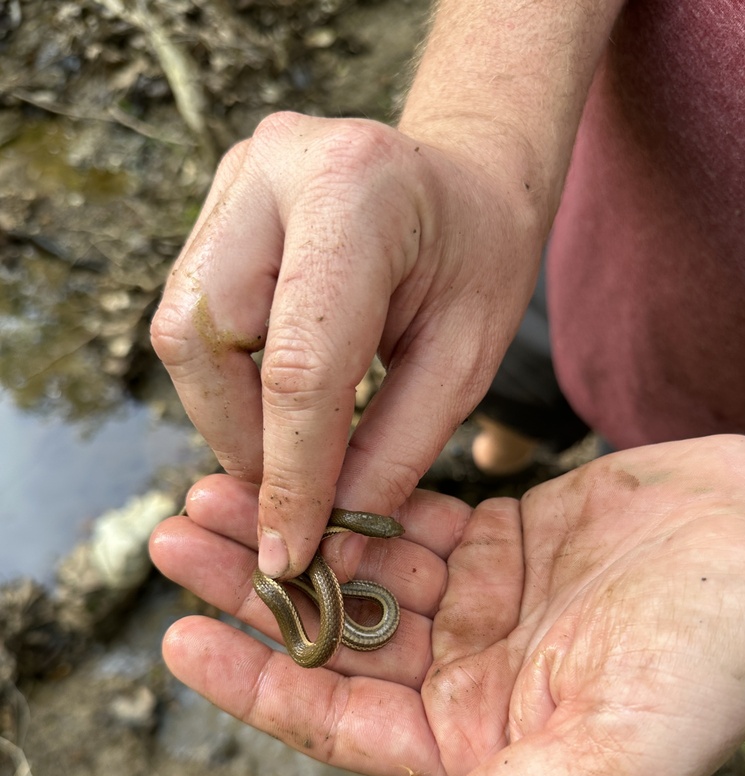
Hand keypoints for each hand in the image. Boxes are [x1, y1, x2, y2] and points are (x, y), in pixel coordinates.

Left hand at [149, 435, 744, 775]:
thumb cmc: (713, 663)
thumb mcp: (607, 761)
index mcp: (474, 744)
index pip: (335, 719)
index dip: (254, 680)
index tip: (179, 637)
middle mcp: (465, 676)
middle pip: (331, 633)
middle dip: (252, 586)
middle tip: (176, 537)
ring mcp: (482, 605)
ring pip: (360, 567)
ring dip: (292, 530)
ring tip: (215, 488)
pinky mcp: (504, 540)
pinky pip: (411, 517)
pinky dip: (359, 494)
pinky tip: (308, 465)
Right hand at [151, 111, 544, 578]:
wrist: (466, 180)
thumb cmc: (480, 266)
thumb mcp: (463, 363)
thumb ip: (391, 453)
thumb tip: (323, 547)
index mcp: (355, 193)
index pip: (300, 365)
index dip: (290, 474)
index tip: (289, 556)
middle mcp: (273, 168)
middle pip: (206, 338)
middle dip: (241, 440)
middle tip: (288, 499)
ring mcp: (233, 180)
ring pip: (182, 332)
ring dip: (226, 415)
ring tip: (287, 454)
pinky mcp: (215, 207)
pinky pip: (191, 316)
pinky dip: (226, 383)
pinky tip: (275, 407)